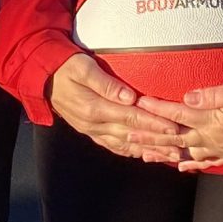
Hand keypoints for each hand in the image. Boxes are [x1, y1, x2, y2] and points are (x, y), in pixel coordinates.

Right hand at [49, 52, 187, 161]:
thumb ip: (105, 82)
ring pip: (125, 144)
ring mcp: (91, 130)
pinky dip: (130, 151)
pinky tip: (143, 154)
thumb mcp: (83, 67)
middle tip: (179, 147)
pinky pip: (113, 145)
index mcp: (94, 108)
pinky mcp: (90, 131)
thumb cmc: (65, 66)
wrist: (42, 76)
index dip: (154, 123)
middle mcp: (94, 124)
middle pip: (132, 135)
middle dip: (157, 141)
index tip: (173, 127)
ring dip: (147, 150)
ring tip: (168, 156)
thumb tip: (128, 97)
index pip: (131, 118)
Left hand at [134, 79, 222, 171]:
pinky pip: (206, 161)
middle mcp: (213, 137)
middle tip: (127, 133)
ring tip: (144, 154)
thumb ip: (214, 94)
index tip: (138, 104)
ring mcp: (221, 148)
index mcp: (213, 120)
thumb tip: (189, 96)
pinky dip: (191, 163)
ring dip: (164, 153)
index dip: (157, 109)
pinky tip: (180, 165)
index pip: (178, 113)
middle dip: (150, 135)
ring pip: (186, 152)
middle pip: (174, 137)